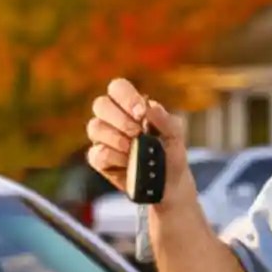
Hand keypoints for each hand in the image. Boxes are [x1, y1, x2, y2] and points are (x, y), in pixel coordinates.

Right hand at [85, 78, 190, 203]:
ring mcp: (103, 139)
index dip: (126, 97)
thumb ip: (165, 120)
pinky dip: (113, 157)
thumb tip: (150, 108)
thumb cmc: (170, 154)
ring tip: (133, 149)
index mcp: (130, 106)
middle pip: (100, 104)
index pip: (117, 88)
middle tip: (138, 133)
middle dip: (121, 119)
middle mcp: (113, 118)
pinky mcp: (99, 160)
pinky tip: (127, 163)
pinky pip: (96, 153)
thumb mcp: (176, 135)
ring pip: (95, 127)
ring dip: (116, 138)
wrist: (169, 184)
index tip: (141, 113)